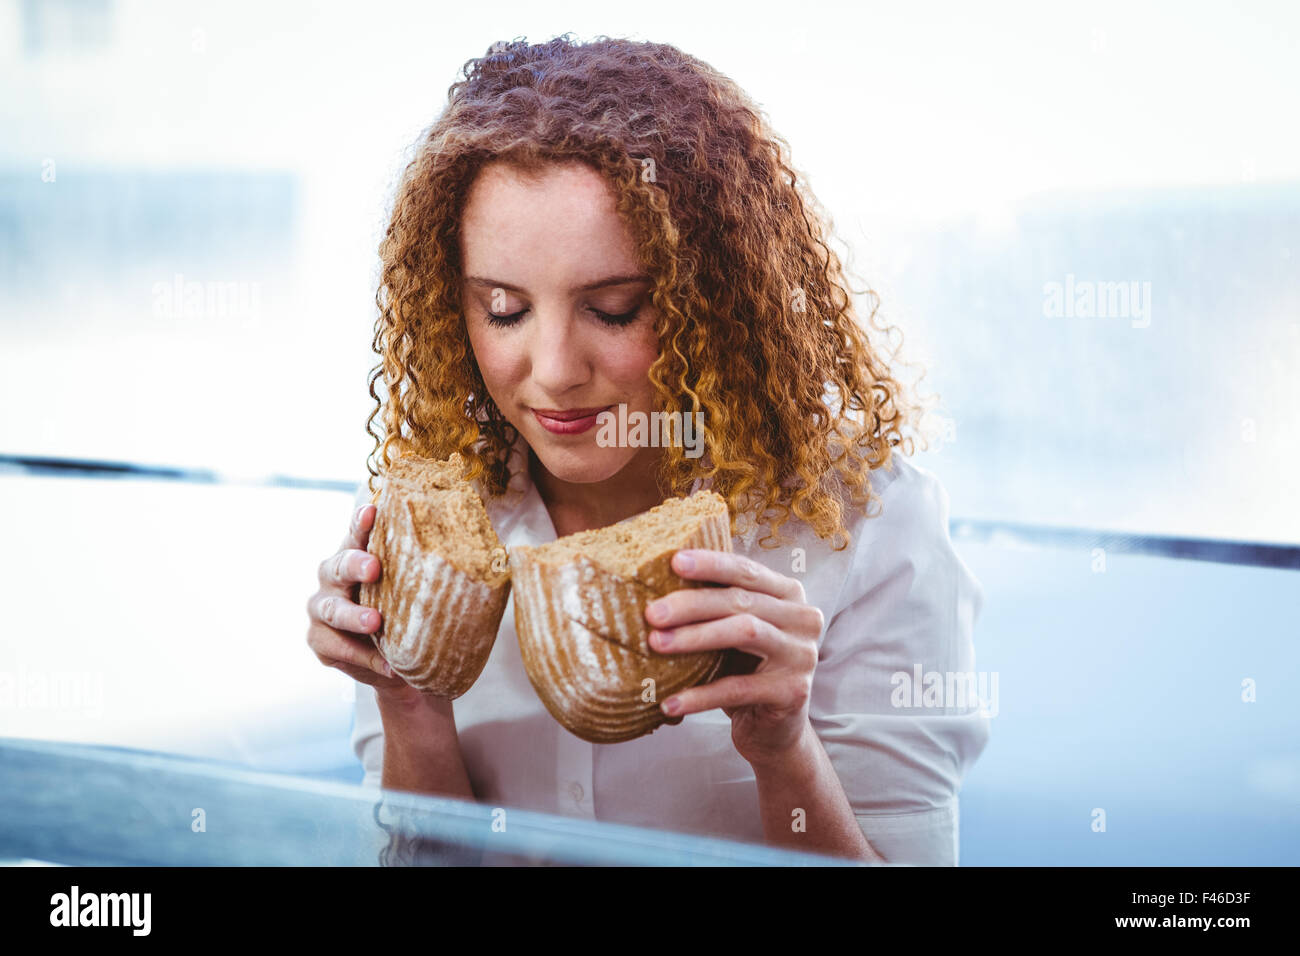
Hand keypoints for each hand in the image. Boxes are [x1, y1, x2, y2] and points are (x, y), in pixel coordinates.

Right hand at [305, 503, 422, 704]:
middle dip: (355, 565)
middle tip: (374, 568)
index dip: (361, 522)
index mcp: (358, 556)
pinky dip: (365, 658)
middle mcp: (334, 577)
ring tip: (375, 622)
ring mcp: (323, 608)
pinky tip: (388, 666)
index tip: (372, 511)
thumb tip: (483, 562)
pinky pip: (339, 648)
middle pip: (338, 565)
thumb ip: (427, 575)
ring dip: (354, 615)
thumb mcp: (417, 593)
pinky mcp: (320, 640)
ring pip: (332, 609)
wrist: (400, 668)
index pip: (357, 533)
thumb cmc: (409, 618)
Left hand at [643, 549, 823, 766]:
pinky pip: (738, 688)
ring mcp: (802, 654)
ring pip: (744, 632)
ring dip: (695, 637)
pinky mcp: (793, 691)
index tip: (675, 561)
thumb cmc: (745, 671)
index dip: (712, 564)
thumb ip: (716, 607)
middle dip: (692, 604)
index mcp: (789, 594)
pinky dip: (700, 695)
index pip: (747, 571)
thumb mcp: (733, 633)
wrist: (775, 730)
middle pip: (741, 601)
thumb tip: (657, 586)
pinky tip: (671, 702)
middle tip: (653, 613)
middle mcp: (803, 619)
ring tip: (657, 644)